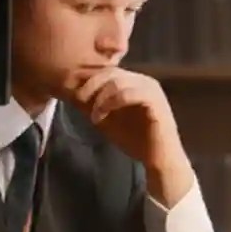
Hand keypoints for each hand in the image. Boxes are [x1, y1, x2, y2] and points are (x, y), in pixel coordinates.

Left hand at [69, 66, 193, 206]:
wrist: (159, 160)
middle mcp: (144, 81)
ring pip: (118, 81)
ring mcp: (151, 90)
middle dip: (91, 86)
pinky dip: (111, 103)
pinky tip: (101, 117)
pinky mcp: (156, 101)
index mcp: (134, 83)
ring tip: (94, 116)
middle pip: (111, 72)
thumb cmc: (136, 141)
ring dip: (100, 97)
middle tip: (79, 101)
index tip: (73, 96)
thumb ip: (94, 106)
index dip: (88, 81)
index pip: (107, 71)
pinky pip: (128, 93)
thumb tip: (72, 94)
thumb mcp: (107, 121)